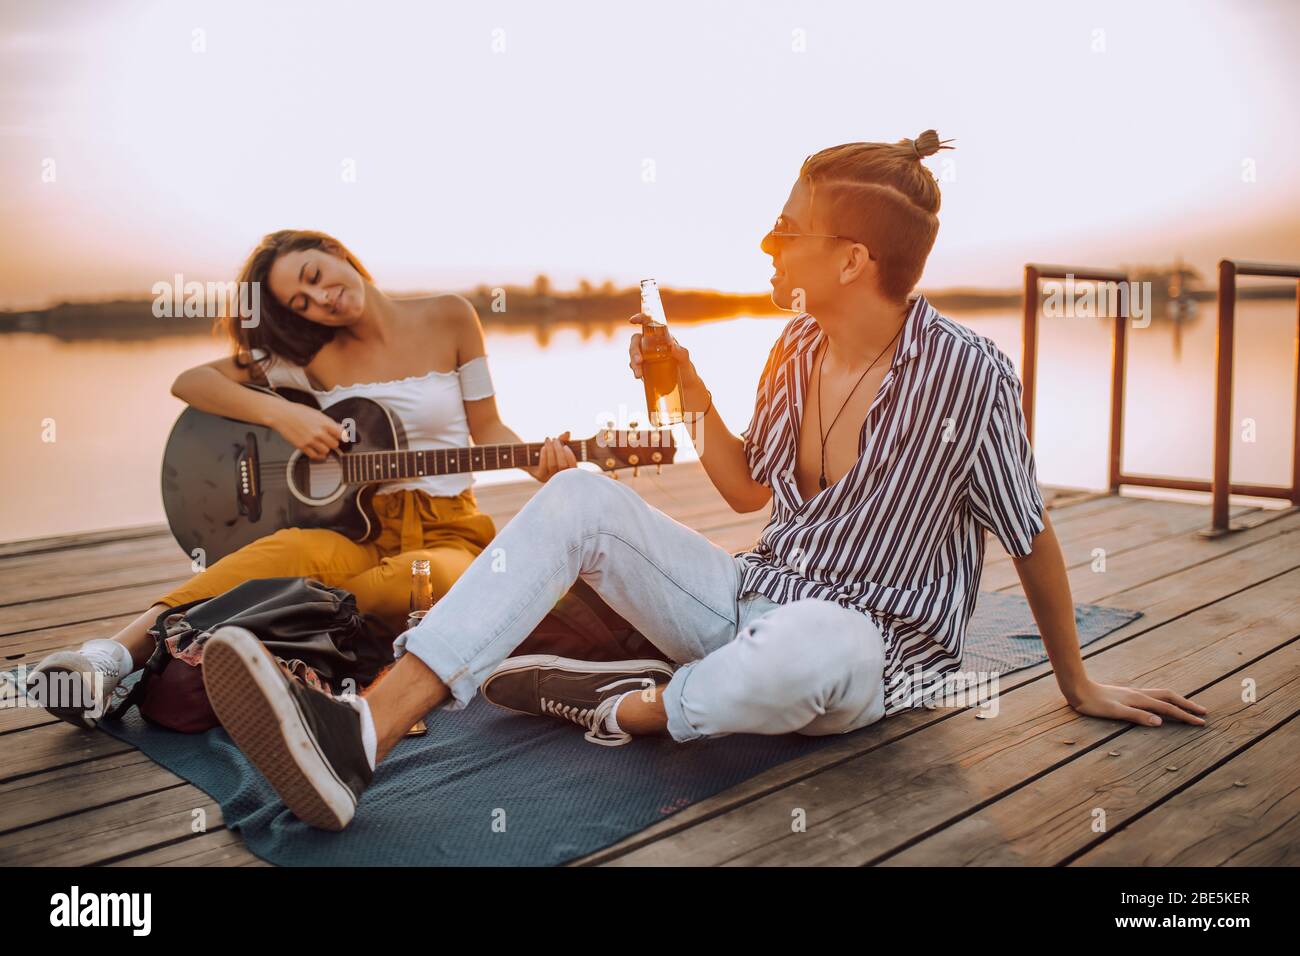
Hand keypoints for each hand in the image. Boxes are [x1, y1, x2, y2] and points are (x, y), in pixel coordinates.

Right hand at [268, 401, 342, 460]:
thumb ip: (328, 422)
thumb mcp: (317, 413)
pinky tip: (316, 451)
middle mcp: (318, 432)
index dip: (342, 436)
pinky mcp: (302, 446)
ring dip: (325, 449)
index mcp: (324, 422)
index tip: (342, 437)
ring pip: (326, 451)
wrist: (281, 414)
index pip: (341, 434)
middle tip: (329, 440)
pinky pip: (314, 456)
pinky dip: (317, 455)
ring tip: (321, 444)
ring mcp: (310, 440)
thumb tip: (340, 428)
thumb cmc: (297, 411)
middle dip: (333, 442)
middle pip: (334, 444)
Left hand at [525, 431, 577, 482]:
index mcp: (567, 470)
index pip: (573, 467)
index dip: (570, 457)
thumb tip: (567, 432)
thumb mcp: (557, 444)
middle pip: (563, 465)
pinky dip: (544, 455)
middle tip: (555, 439)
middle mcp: (560, 476)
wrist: (532, 457)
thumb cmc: (549, 451)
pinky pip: (543, 466)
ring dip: (551, 450)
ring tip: (548, 440)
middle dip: (559, 450)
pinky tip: (544, 447)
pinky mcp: (540, 476)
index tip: (565, 446)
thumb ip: (563, 439)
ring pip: (552, 465)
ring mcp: (550, 478)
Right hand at [628, 313, 708, 410]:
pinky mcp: (644, 367)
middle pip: (636, 341)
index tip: (632, 320)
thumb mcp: (685, 359)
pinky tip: (639, 375)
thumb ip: (680, 352)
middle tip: (638, 361)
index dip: (640, 319)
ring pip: (633, 354)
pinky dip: (634, 369)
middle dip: (634, 350)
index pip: (649, 324)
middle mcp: (651, 344)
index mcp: (661, 337)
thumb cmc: (686, 368)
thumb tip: (671, 345)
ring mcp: (646, 356)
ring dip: (633, 362)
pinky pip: (635, 365)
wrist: (685, 386)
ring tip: (638, 374)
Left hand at [1065, 679, 1206, 727]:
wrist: (1077, 688)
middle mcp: (1139, 694)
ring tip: (1188, 706)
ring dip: (1177, 701)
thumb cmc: (1093, 703)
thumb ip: (1137, 716)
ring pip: (1162, 695)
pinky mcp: (1127, 694)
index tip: (1201, 723)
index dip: (1185, 716)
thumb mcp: (1114, 712)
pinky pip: (1153, 695)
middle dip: (1187, 705)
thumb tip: (1160, 722)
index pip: (1168, 708)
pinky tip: (1161, 702)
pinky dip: (1164, 699)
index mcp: (1139, 699)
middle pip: (1170, 698)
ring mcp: (1133, 692)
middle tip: (1204, 712)